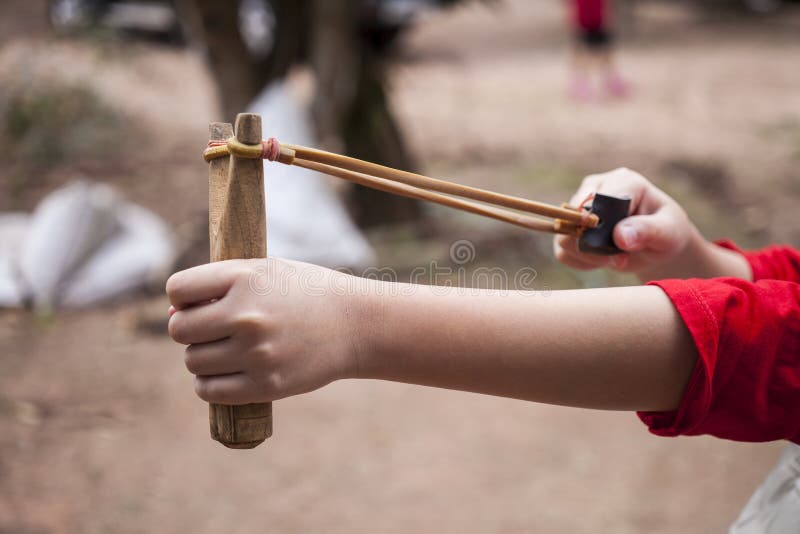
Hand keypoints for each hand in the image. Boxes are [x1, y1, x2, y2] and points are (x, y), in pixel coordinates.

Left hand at [166, 258, 363, 404]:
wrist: (355, 324)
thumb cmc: (304, 293)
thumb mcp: (266, 272)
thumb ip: (219, 287)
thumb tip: (172, 316)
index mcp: (245, 279)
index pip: (177, 290)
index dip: (183, 298)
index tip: (200, 303)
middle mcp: (247, 315)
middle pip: (179, 329)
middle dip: (189, 329)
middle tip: (212, 330)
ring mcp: (256, 353)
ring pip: (193, 361)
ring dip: (201, 357)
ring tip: (226, 350)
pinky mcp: (266, 384)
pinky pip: (208, 390)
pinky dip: (209, 384)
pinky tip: (226, 372)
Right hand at [554, 168, 697, 279]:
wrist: (658, 243)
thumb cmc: (667, 231)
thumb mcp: (668, 232)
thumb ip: (648, 230)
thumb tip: (620, 236)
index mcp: (622, 181)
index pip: (597, 200)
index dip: (600, 225)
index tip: (619, 246)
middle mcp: (596, 188)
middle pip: (574, 218)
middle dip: (595, 246)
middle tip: (620, 259)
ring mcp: (579, 207)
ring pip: (564, 236)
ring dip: (588, 257)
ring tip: (614, 260)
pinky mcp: (571, 228)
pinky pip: (562, 252)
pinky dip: (581, 263)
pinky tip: (601, 261)